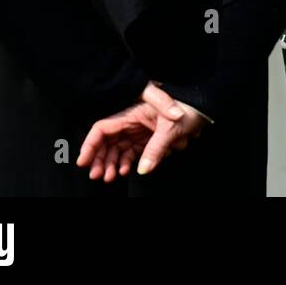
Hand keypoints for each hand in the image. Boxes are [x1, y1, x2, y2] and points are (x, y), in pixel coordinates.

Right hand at [76, 82, 207, 182]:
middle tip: (98, 175)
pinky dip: (126, 162)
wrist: (202, 107)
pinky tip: (126, 171)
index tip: (83, 161)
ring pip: (117, 149)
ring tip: (112, 177)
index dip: (90, 145)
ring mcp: (137, 131)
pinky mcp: (146, 138)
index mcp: (130, 113)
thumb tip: (144, 169)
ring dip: (112, 164)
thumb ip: (157, 147)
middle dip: (100, 159)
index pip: (102, 129)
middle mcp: (130, 122)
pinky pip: (131, 152)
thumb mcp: (171, 126)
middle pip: (106, 142)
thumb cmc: (186, 107)